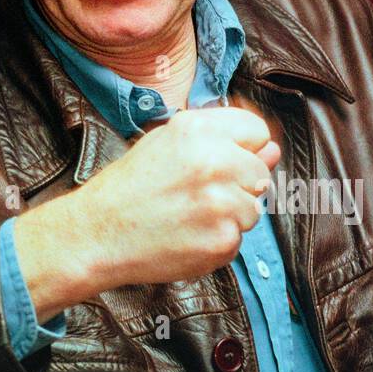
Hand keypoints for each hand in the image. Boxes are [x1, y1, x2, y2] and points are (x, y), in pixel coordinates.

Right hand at [73, 105, 280, 289]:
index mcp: (198, 130)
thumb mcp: (167, 144)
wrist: (98, 233)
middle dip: (237, 185)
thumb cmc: (130, 187)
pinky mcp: (222, 240)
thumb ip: (222, 142)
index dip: (242, 147)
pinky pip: (239, 239)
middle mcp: (214, 162)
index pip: (257, 131)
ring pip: (253, 209)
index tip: (223, 161)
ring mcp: (221, 203)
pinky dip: (217, 242)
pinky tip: (186, 235)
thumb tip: (274, 150)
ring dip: (228, 216)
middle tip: (195, 195)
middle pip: (260, 172)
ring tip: (187, 215)